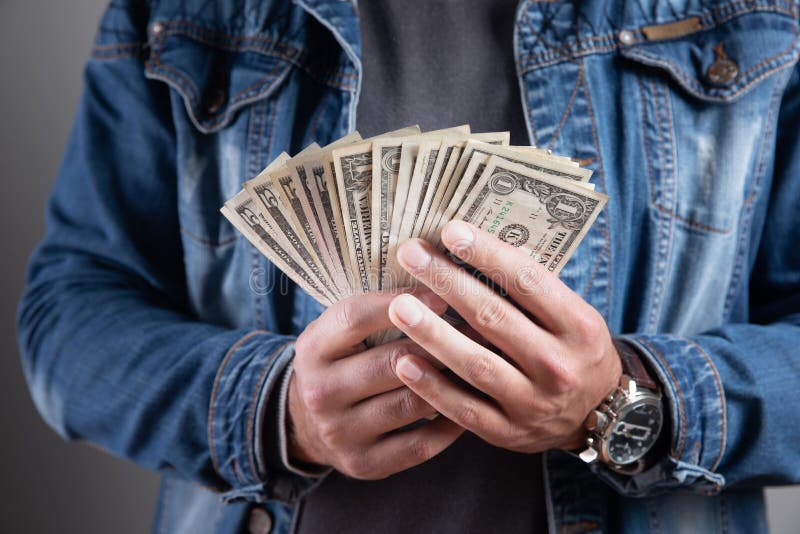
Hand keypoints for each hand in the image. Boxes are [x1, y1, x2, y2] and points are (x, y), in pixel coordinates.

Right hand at [288, 288, 464, 478]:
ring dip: (452, 381)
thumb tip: (440, 275)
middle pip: (390, 361)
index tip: (444, 291)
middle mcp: (320, 392)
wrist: (306, 424)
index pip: (356, 317)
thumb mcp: (339, 332)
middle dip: (440, 342)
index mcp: (312, 348)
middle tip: (482, 329)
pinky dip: (450, 423)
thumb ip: (376, 309)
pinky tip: (472, 403)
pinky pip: (420, 444)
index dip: (403, 302)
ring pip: (410, 403)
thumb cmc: (341, 362)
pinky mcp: (364, 464)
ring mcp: (340, 432)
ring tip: (485, 362)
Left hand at [387, 221, 621, 452]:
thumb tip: (472, 248)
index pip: (529, 282)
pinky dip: (432, 386)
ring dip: (432, 333)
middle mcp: (558, 366)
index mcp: (578, 327)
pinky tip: (404, 362)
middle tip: (411, 255)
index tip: (451, 231)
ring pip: (475, 364)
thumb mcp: (572, 317)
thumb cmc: (573, 351)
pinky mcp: (508, 432)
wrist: (600, 417)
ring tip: (399, 306)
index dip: (488, 254)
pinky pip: (464, 408)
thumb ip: (532, 291)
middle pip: (494, 318)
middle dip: (447, 282)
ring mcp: (533, 403)